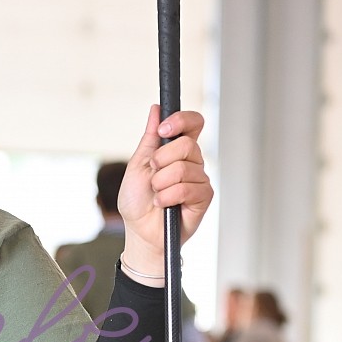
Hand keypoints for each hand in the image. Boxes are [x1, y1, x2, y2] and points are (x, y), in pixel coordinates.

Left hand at [117, 106, 214, 282]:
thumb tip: (156, 109)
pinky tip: (163, 204)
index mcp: (177, 150)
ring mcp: (200, 178)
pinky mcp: (204, 197)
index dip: (181, 121)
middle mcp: (192, 162)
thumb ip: (149, 138)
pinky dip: (168, 197)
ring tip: (156, 195)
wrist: (139, 231)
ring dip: (161, 183)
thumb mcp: (138, 165)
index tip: (164, 130)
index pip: (193, 123)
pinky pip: (188, 188)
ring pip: (184, 168)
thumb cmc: (137, 201)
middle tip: (152, 176)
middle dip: (161, 161)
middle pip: (187, 144)